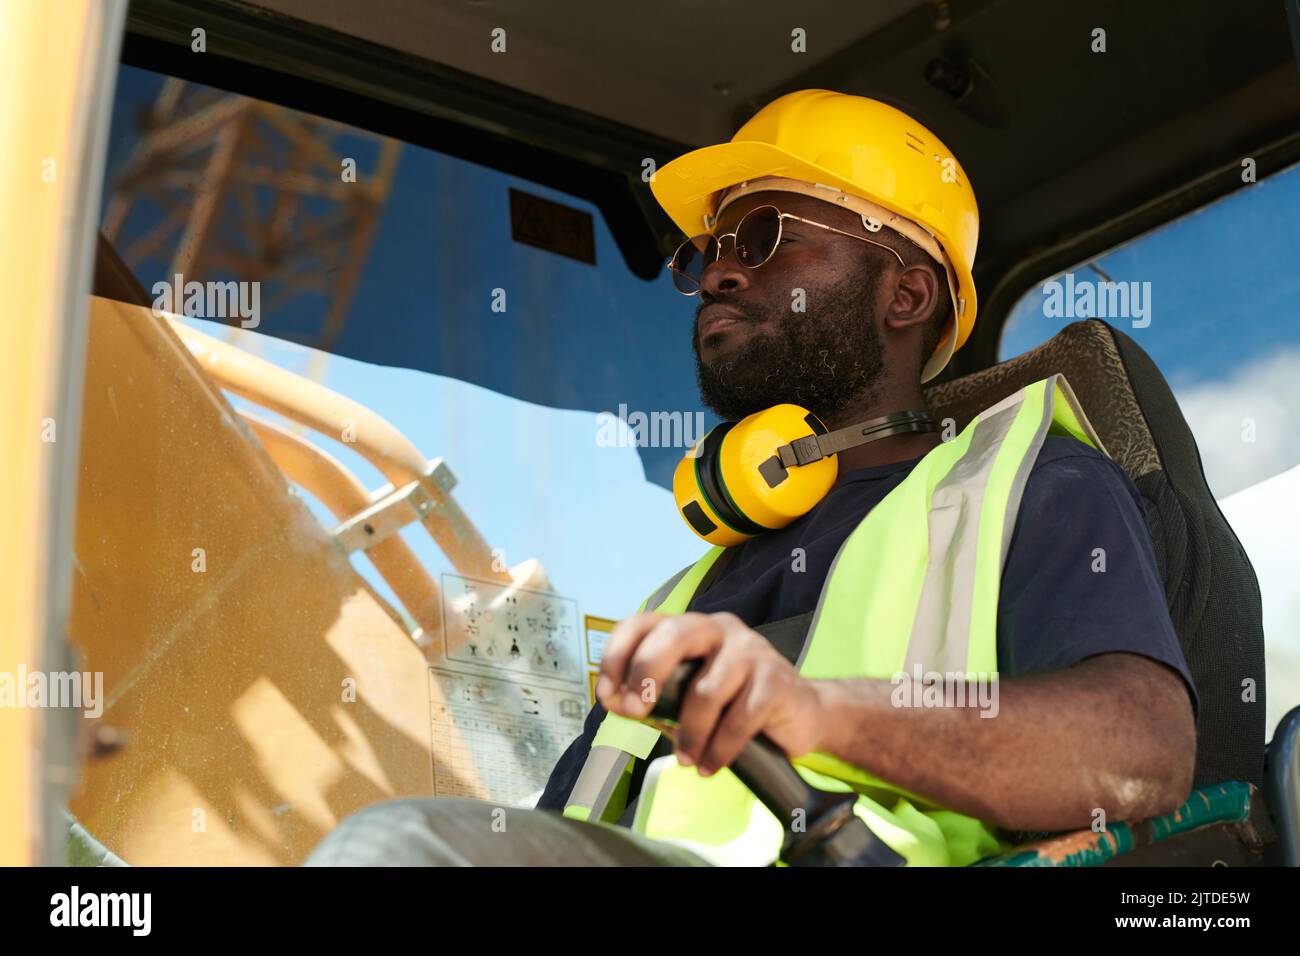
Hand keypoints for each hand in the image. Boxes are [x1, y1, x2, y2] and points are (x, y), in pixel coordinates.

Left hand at [595, 611, 829, 775]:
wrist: (802, 713)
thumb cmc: (736, 701)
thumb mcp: (691, 691)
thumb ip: (657, 692)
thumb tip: (616, 703)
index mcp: (691, 627)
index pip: (644, 623)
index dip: (617, 655)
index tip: (606, 695)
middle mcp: (719, 630)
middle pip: (674, 635)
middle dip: (646, 674)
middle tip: (634, 712)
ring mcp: (751, 651)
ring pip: (706, 690)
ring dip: (690, 734)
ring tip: (687, 759)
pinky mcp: (776, 680)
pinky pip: (739, 720)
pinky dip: (720, 750)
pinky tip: (711, 764)